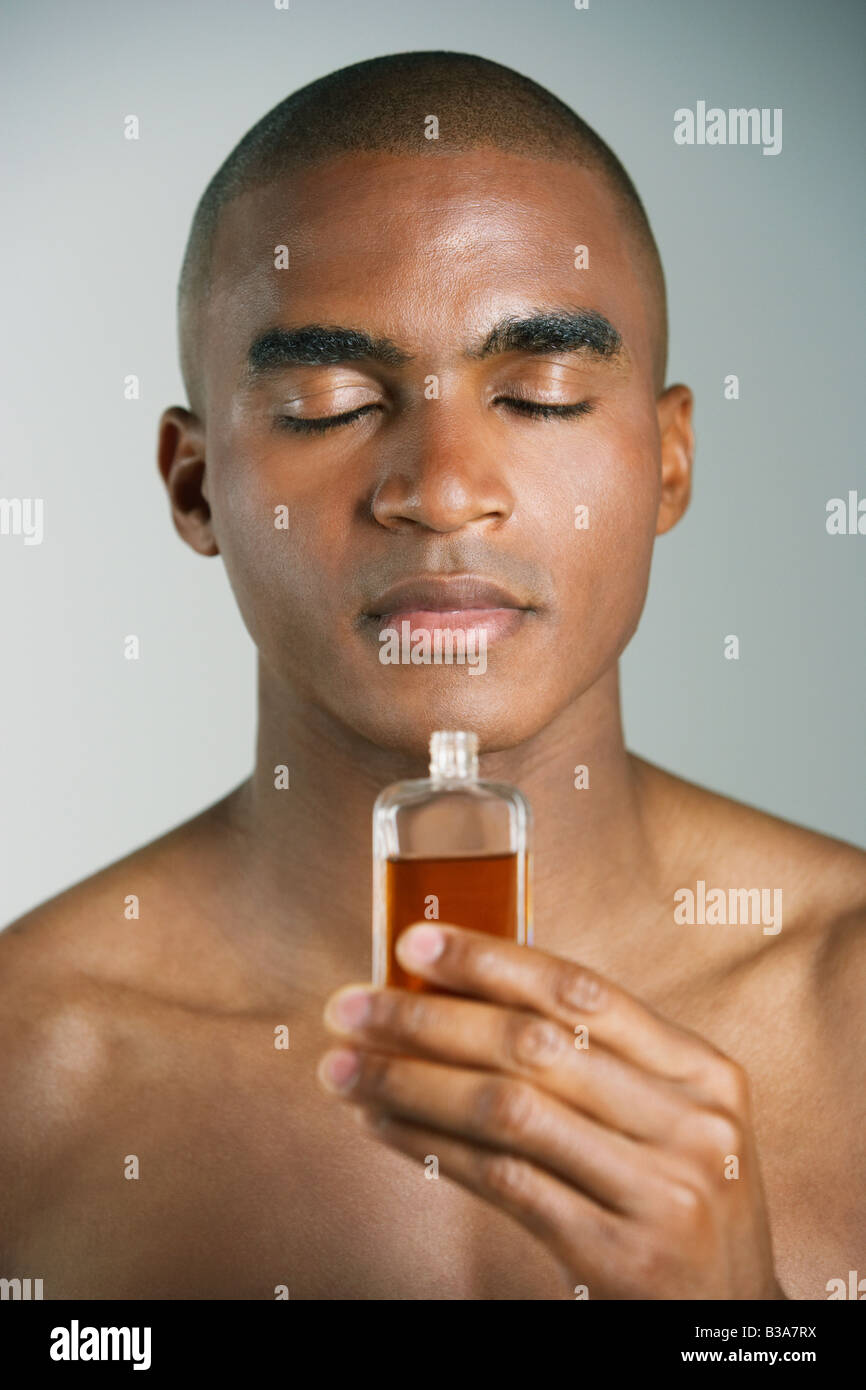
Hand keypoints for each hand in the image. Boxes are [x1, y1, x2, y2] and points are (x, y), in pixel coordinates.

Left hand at [318, 922, 785, 1298]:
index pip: (580, 991)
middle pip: (533, 1045)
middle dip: (426, 1019)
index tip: (413, 942)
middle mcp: (691, 1124)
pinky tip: (384, 1127)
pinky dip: (431, 1148)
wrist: (730, 1323)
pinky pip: (503, 1182)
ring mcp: (661, 1192)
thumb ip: (596, 1062)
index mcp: (703, 1070)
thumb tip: (459, 994)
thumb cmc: (676, 1199)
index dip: (489, 960)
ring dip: (410, 1083)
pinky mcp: (621, 1255)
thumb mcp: (669, 1120)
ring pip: (508, 1109)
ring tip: (345, 1069)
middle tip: (351, 1007)